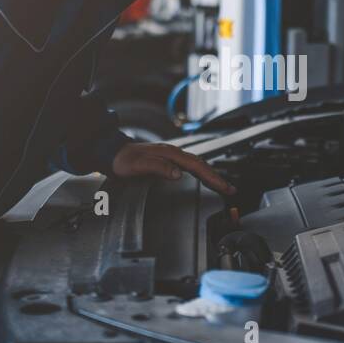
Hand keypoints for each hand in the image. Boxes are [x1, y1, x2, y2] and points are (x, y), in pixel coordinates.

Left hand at [111, 142, 234, 195]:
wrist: (112, 153)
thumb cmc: (123, 160)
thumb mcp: (138, 165)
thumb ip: (158, 167)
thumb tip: (177, 174)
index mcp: (170, 154)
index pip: (197, 166)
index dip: (213, 177)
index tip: (224, 187)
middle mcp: (174, 154)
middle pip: (202, 166)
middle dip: (218, 178)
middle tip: (231, 190)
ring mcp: (172, 157)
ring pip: (198, 166)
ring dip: (211, 177)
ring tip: (223, 186)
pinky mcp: (168, 162)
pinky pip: (190, 168)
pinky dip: (201, 175)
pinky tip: (204, 180)